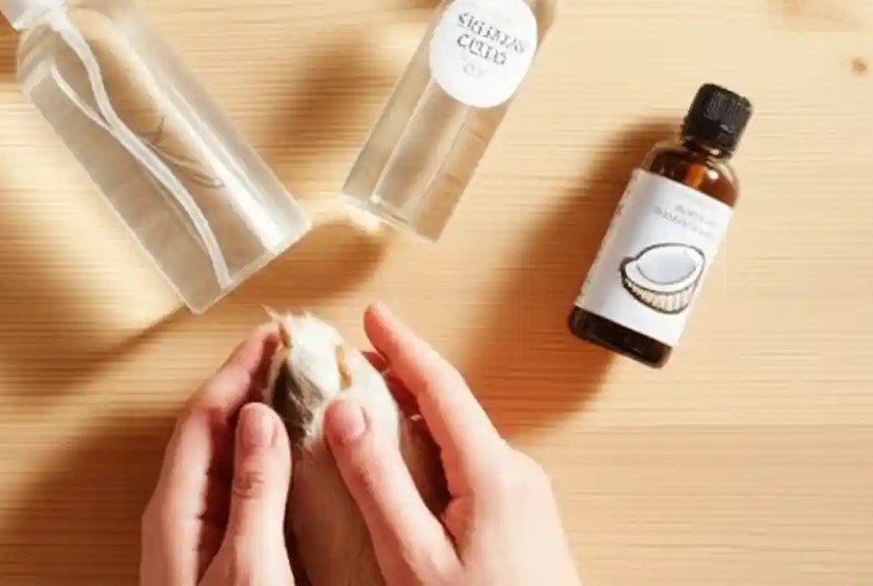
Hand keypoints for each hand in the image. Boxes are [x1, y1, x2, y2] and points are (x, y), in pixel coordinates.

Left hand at [140, 326, 294, 585]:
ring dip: (262, 418)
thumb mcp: (249, 565)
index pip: (203, 416)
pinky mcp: (219, 551)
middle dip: (251, 384)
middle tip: (294, 352)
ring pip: (228, 455)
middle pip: (212, 429)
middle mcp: (179, 514)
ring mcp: (197, 533)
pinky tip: (297, 452)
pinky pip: (241, 485)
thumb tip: (260, 415)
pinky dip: (269, 455)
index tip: (273, 335)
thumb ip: (254, 492)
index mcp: (175, 509)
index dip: (237, 369)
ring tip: (302, 387)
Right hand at [323, 304, 580, 585]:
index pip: (440, 386)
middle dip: (399, 377)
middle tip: (348, 364)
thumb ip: (380, 482)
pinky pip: (470, 463)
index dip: (402, 344)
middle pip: (450, 406)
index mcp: (492, 471)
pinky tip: (402, 465)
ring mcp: (524, 494)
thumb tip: (348, 411)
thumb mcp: (416, 558)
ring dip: (412, 415)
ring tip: (363, 409)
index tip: (372, 313)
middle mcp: (515, 471)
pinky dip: (431, 448)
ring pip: (459, 436)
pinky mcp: (522, 517)